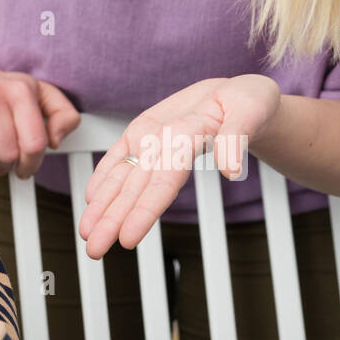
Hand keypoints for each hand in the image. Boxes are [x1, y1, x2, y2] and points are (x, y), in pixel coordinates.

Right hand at [0, 62, 80, 183]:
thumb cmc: (3, 91)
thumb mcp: (41, 94)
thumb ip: (64, 114)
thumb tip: (55, 140)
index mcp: (21, 89)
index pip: (34, 143)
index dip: (33, 163)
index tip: (26, 168)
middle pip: (9, 153)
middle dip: (9, 165)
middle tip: (4, 160)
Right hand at [79, 75, 280, 256]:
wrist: (231, 91)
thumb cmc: (247, 101)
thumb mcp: (254, 109)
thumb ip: (239, 135)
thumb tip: (230, 170)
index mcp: (187, 127)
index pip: (163, 175)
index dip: (144, 208)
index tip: (128, 238)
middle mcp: (160, 132)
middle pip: (135, 182)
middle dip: (111, 216)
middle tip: (95, 249)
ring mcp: (146, 133)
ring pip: (122, 174)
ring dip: (101, 205)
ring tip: (86, 233)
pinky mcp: (141, 135)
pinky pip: (118, 158)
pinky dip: (103, 178)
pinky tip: (91, 200)